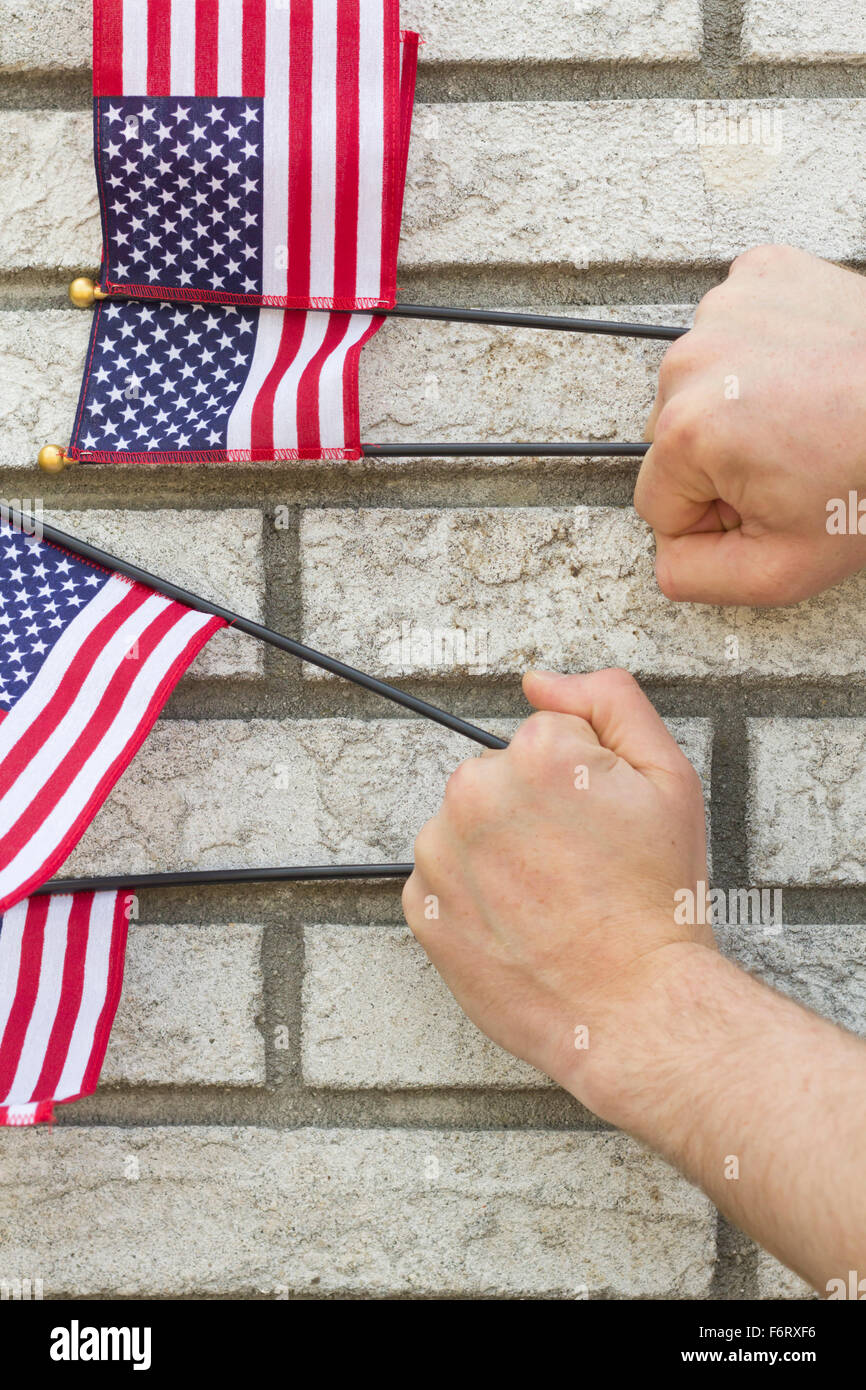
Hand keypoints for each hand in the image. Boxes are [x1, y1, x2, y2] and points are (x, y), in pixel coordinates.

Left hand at [402, 668, 712, 1119]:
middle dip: (535, 811)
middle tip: (583, 867)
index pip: (546, 739)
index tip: (603, 826)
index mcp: (535, 753)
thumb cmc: (658, 901)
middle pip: (501, 778)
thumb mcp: (669, 777)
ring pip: (469, 827)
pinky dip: (475, 895)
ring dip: (500, 852)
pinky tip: (520, 923)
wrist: (635, 1008)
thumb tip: (539, 682)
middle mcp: (475, 793)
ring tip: (553, 899)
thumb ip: (609, 701)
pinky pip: (446, 877)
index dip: (585, 782)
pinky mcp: (421, 905)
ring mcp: (440, 852)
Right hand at [635, 244, 865, 604]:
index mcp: (685, 430)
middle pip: (673, 437)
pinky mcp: (760, 273)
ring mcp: (726, 306)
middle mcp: (692, 359)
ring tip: (810, 412)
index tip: (770, 504)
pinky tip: (810, 370)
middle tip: (797, 460)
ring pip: (703, 384)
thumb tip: (666, 559)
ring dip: (743, 402)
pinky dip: (766, 352)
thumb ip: (697, 577)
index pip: (656, 502)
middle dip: (722, 458)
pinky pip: (734, 329)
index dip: (713, 519)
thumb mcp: (784, 570)